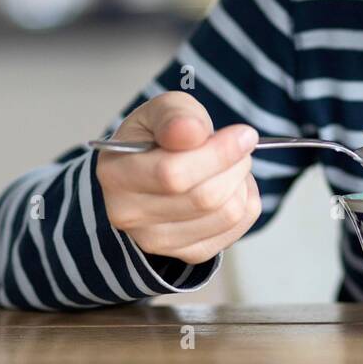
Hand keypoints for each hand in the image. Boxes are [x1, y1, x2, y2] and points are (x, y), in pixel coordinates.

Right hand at [95, 91, 260, 265]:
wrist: (153, 168)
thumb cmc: (158, 136)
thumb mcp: (163, 110)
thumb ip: (176, 116)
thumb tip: (192, 131)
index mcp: (117, 174)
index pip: (173, 174)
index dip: (218, 153)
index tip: (244, 134)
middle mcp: (129, 214)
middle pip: (205, 198)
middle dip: (235, 165)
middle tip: (240, 144)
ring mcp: (156, 240)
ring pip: (227, 214)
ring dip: (241, 182)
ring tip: (231, 164)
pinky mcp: (186, 253)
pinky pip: (237, 229)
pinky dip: (245, 201)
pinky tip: (231, 186)